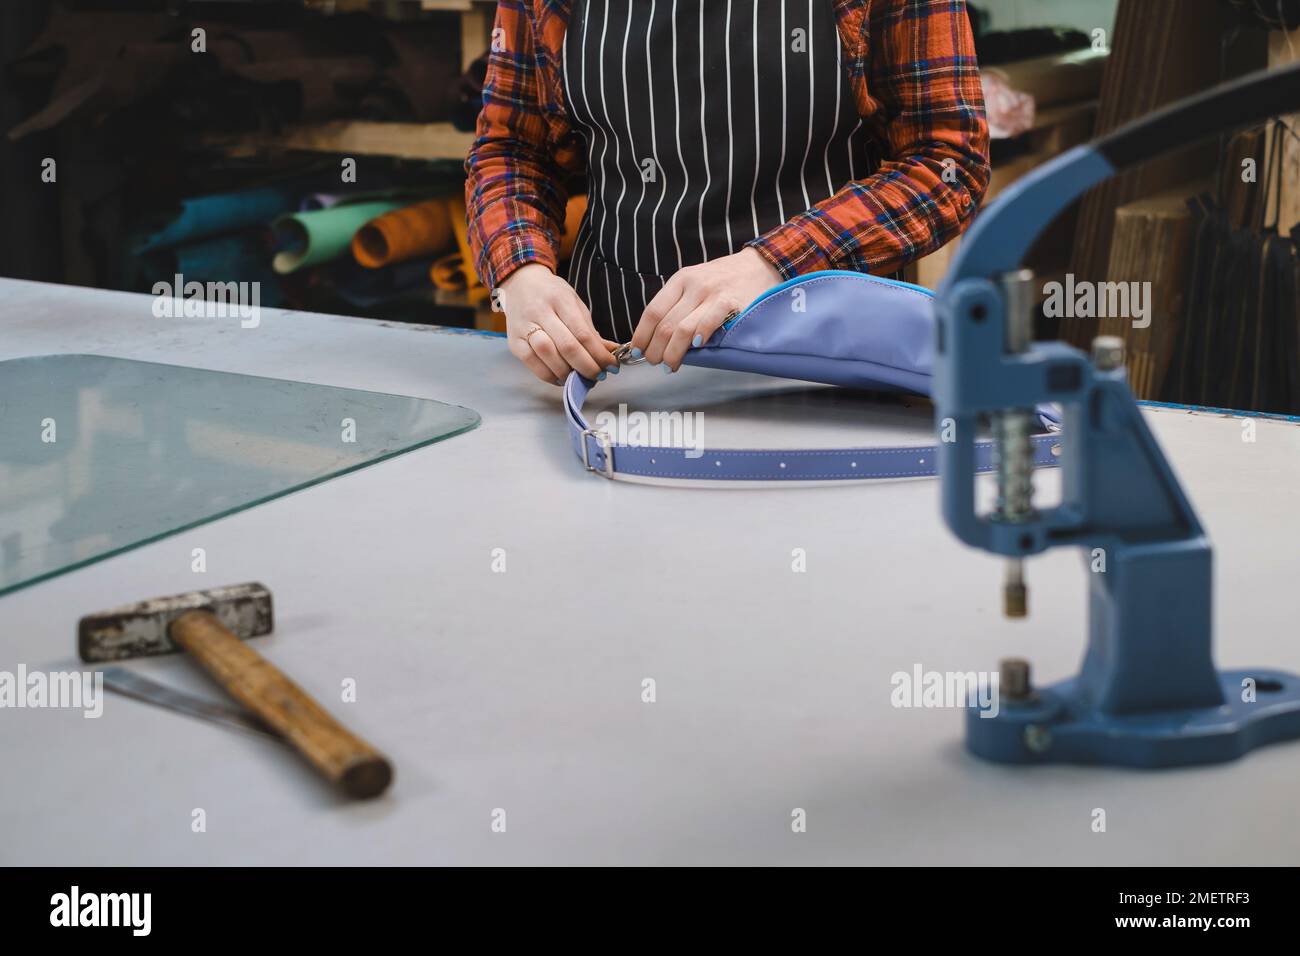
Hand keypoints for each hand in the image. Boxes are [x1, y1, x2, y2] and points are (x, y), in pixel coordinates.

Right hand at [499, 263, 618, 384]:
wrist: (520, 283)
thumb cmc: (552, 295)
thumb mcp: (575, 304)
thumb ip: (590, 330)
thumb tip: (611, 352)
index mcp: (561, 299)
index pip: (583, 333)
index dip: (599, 354)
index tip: (611, 366)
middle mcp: (540, 311)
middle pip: (567, 346)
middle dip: (587, 366)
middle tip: (598, 376)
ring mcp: (524, 326)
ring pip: (547, 354)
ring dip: (568, 373)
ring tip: (580, 379)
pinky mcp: (514, 341)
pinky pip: (531, 362)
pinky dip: (548, 375)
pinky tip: (561, 378)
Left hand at [631, 247, 780, 370]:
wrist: (760, 266)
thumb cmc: (725, 281)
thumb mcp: (695, 283)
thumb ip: (678, 305)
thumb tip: (656, 338)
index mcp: (680, 280)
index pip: (652, 312)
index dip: (641, 335)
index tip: (637, 351)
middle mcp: (692, 285)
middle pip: (664, 325)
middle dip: (655, 350)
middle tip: (655, 363)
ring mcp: (711, 293)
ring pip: (681, 329)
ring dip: (672, 353)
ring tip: (670, 364)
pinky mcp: (730, 302)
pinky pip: (706, 324)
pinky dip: (697, 340)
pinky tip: (694, 350)